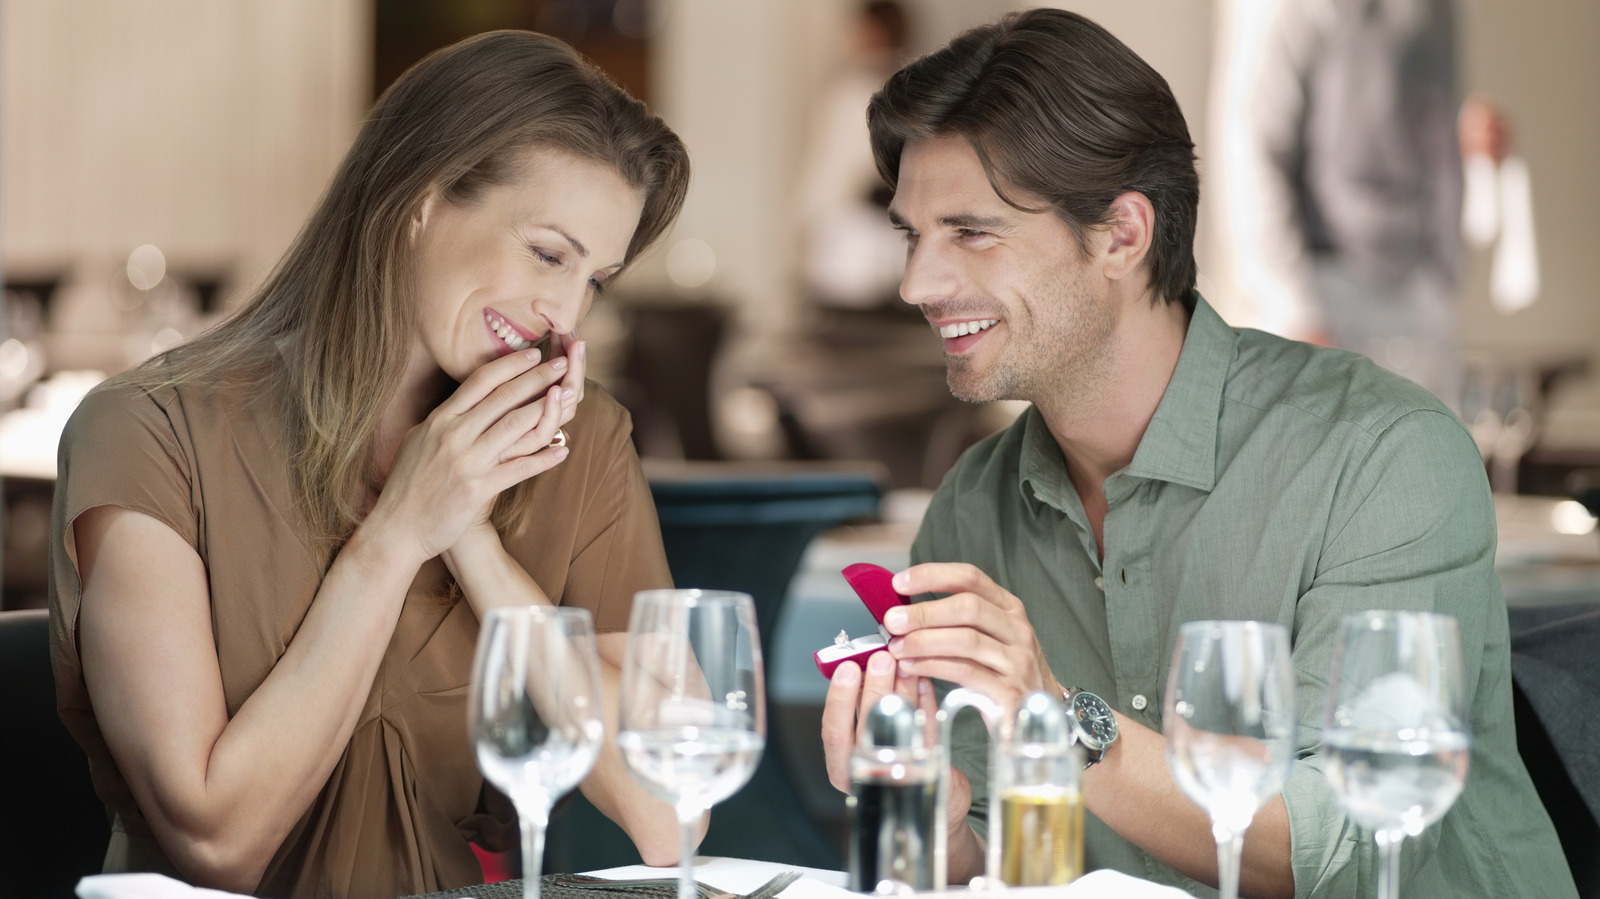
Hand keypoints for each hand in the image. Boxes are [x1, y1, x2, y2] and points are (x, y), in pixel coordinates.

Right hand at [366, 347, 572, 563]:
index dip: (510, 364)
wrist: (397, 528)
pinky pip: (519, 469)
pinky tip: (564, 450)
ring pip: (516, 427)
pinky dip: (544, 459)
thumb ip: (442, 419)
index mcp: (440, 419)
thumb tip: (462, 401)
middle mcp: (453, 435)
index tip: (533, 353)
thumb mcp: (419, 440)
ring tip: (569, 396)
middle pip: (503, 398)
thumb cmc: (408, 484)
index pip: (480, 381)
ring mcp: (467, 461)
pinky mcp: (478, 489)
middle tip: (562, 364)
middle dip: (537, 378)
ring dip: (548, 410)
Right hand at [819, 657, 973, 837]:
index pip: (835, 731)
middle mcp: (867, 772)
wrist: (931, 798)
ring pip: (898, 729)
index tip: (846, 669)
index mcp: (844, 764)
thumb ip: (864, 706)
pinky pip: (926, 735)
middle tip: (881, 660)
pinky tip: (924, 685)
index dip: (839, 699)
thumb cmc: (893, 763)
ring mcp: (899, 774)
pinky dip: (925, 707)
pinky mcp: (929, 772)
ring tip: (905, 665)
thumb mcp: (869, 734)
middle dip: (873, 688)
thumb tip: (864, 664)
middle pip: (866, 728)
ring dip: (902, 691)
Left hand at [881, 563, 1062, 712]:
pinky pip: (965, 672)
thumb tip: (902, 611)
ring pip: (966, 640)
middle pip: (968, 607)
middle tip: (892, 621)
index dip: (932, 576)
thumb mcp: (988, 636)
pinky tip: (912, 667)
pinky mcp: (1009, 691)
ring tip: (897, 647)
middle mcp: (1017, 629)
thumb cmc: (1003, 670)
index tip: (899, 582)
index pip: (970, 578)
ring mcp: (1017, 660)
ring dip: (924, 641)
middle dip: (924, 612)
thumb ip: (954, 619)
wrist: (1039, 711)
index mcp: (1008, 607)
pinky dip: (933, 667)